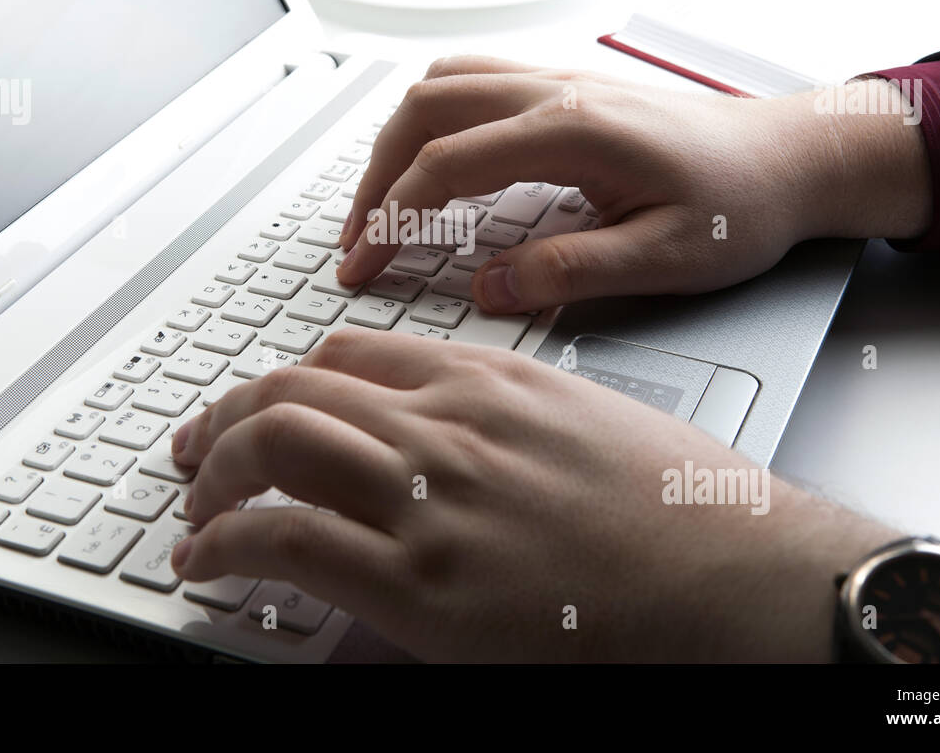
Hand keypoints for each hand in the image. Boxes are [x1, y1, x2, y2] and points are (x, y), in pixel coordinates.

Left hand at [169, 329, 897, 661]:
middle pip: (293, 387)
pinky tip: (209, 561)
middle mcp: (451, 424)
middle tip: (198, 448)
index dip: (283, 378)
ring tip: (196, 502)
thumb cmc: (684, 513)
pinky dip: (225, 544)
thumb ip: (501, 420)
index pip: (347, 353)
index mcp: (491, 381)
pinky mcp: (424, 586)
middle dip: (225, 416)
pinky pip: (285, 541)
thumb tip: (445, 441)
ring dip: (213, 472)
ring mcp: (433, 500)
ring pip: (273, 443)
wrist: (743, 581)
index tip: (259, 404)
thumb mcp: (585, 426)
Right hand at [336, 56, 931, 312]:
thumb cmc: (741, 204)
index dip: (390, 218)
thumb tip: (489, 286)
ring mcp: (559, 82)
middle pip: (425, 109)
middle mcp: (556, 92)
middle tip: (357, 240)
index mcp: (573, 131)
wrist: (790, 157)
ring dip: (397, 141)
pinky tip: (431, 162)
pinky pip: (473, 82)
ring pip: (442, 85)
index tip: (363, 265)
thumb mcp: (667, 258)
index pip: (446, 164)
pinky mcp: (566, 90)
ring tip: (380, 204)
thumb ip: (571, 271)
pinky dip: (431, 121)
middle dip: (374, 176)